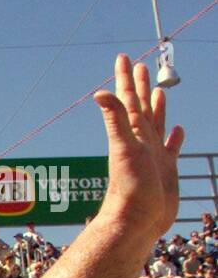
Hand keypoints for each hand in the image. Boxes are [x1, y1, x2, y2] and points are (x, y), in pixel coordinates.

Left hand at [93, 55, 184, 239]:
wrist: (137, 221)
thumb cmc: (129, 188)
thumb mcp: (123, 149)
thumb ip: (114, 120)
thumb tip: (98, 93)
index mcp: (131, 132)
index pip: (127, 98)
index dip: (125, 77)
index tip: (123, 57)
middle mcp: (141, 140)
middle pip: (141, 106)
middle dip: (139, 85)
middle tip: (139, 65)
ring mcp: (153, 154)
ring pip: (156, 123)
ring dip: (157, 107)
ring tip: (159, 91)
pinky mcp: (165, 169)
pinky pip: (172, 148)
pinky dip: (175, 137)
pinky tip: (177, 130)